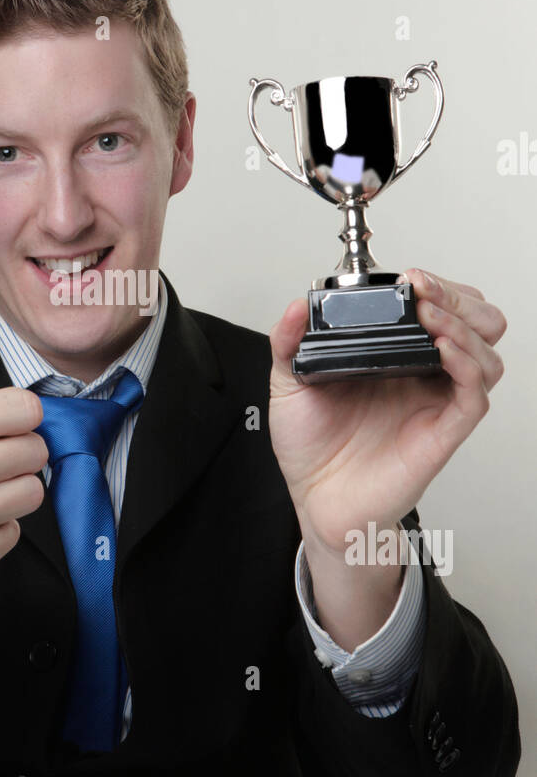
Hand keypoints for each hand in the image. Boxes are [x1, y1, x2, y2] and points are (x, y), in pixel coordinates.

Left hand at [268, 268, 506, 553]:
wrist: (314, 498)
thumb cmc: (311, 447)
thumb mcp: (288, 383)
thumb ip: (288, 343)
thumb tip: (294, 307)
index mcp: (396, 355)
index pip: (443, 307)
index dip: (438, 286)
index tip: (412, 278)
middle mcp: (424, 375)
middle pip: (478, 323)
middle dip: (459, 298)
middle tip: (426, 294)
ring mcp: (436, 402)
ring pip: (487, 355)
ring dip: (465, 327)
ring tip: (432, 317)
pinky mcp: (443, 432)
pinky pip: (474, 396)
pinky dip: (468, 366)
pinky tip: (444, 350)